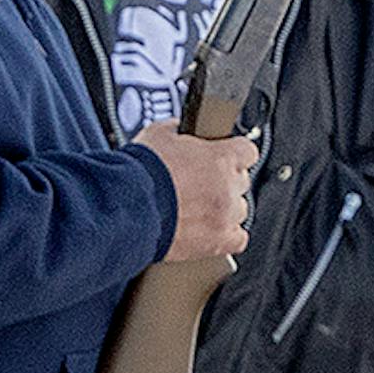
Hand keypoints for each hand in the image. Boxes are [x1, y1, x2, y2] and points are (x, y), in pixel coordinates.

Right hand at [138, 125, 258, 262]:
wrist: (127, 209)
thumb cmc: (140, 173)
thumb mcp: (157, 135)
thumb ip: (178, 131)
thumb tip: (180, 130)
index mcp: (221, 157)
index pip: (247, 151)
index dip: (233, 153)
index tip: (224, 156)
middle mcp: (229, 186)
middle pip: (241, 181)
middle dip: (223, 180)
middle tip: (199, 183)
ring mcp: (225, 216)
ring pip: (239, 210)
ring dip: (223, 207)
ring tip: (198, 209)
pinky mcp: (217, 242)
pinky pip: (237, 239)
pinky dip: (225, 235)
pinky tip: (208, 231)